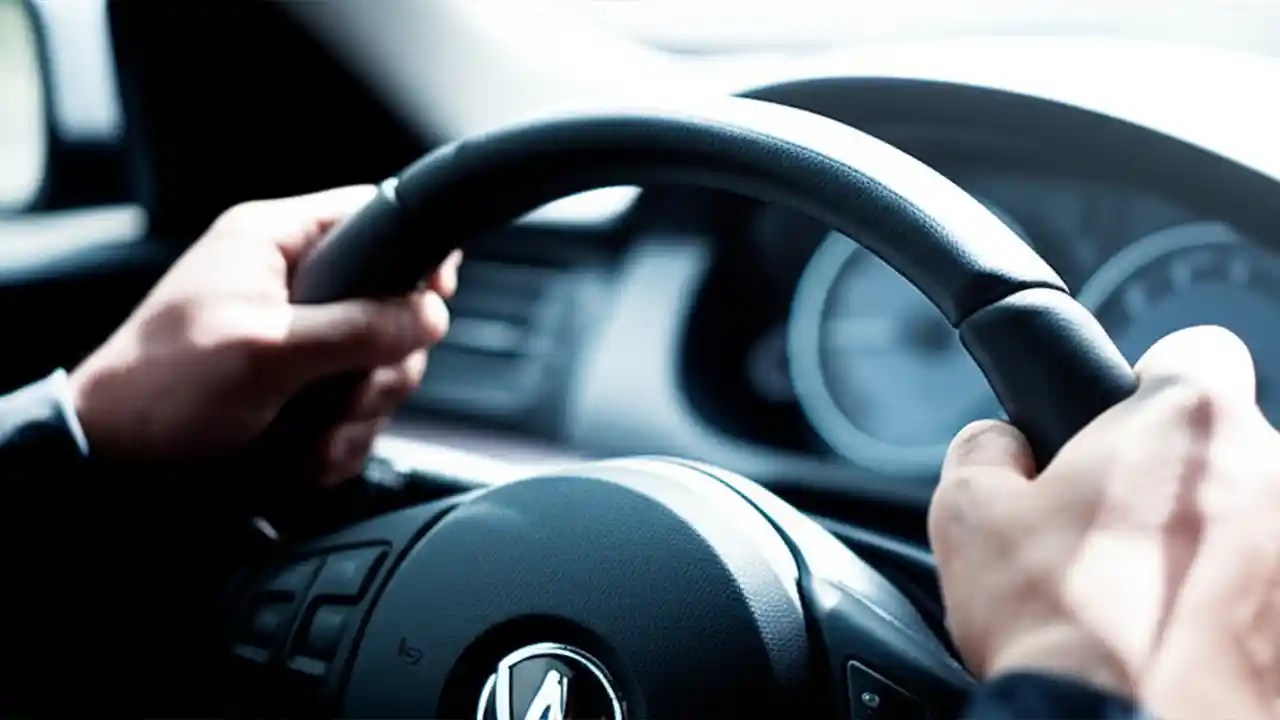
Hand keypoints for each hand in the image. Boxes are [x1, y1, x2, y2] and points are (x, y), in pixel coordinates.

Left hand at [69, 185, 462, 486]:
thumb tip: (429, 314)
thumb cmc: (161, 391)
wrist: (116, 465)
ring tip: (318, 433)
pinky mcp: (302, 388)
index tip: (430, 299)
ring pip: (381, 364)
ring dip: (362, 410)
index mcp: (274, 243)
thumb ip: (355, 328)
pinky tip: (309, 451)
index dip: (413, 253)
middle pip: (392, 305)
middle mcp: (294, 284)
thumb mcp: (265, 351)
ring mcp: (301, 340)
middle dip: (384, 362)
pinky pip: (358, 408)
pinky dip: (343, 439)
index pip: (372, 213)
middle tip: (353, 390)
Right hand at [929, 325, 1279, 718]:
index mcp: (1191, 422)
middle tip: (1116, 535)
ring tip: (1152, 605)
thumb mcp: (967, 513)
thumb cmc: (1059, 625)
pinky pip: (1271, 593)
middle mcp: (1277, 472)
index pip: (1195, 352)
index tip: (1119, 432)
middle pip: (1230, 449)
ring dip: (1215, 549)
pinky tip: (1189, 645)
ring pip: (1258, 524)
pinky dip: (1244, 609)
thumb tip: (1000, 445)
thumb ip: (986, 449)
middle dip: (1179, 482)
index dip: (1146, 388)